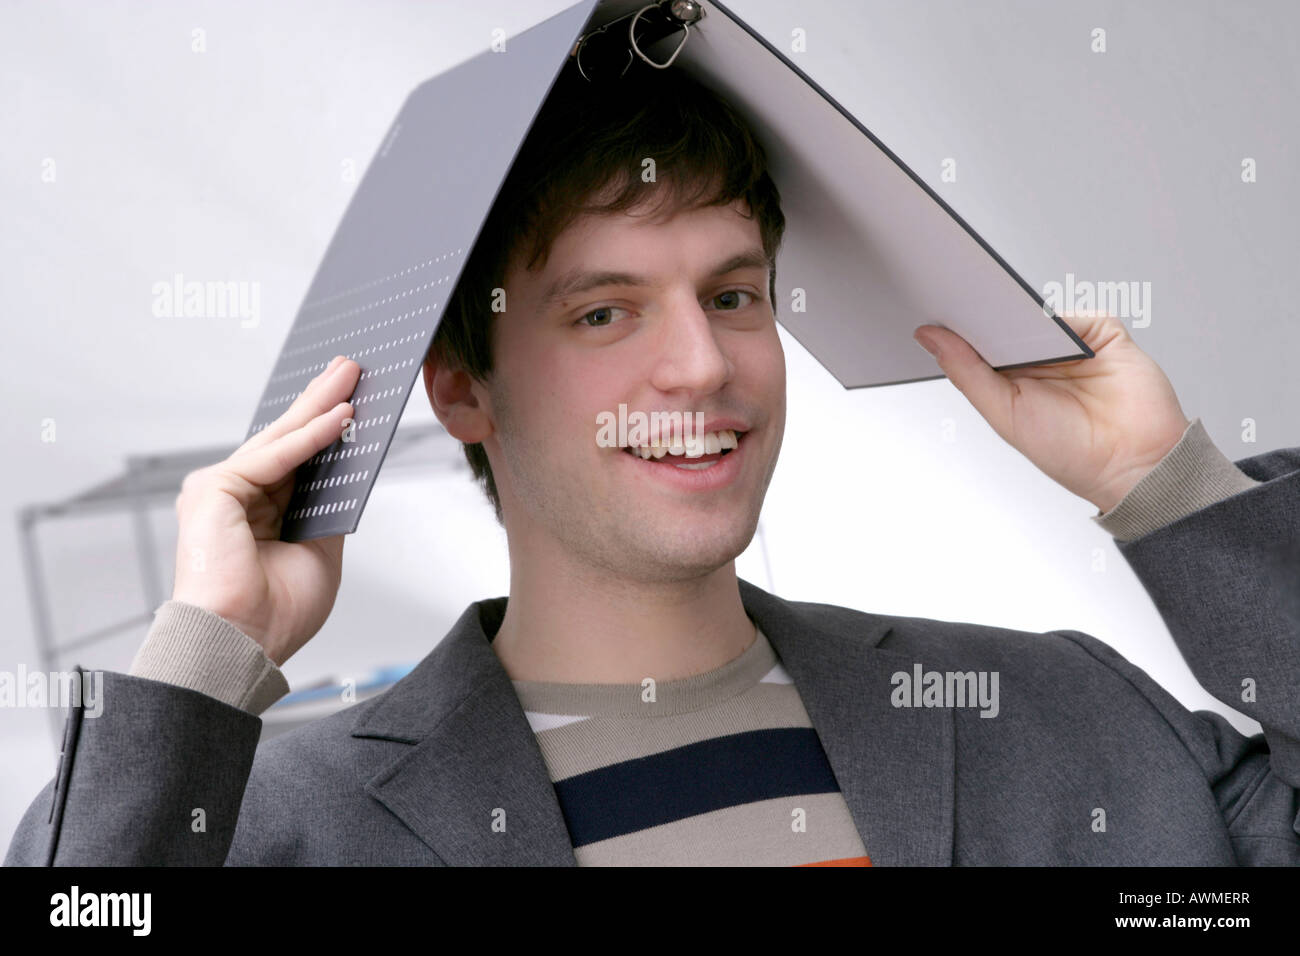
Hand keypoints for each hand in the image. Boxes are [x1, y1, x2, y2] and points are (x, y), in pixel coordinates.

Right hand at [170, 355, 360, 665]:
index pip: (294, 455)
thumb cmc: (275, 613)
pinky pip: (274, 457)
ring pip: (281, 439)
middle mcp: (234, 494)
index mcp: (256, 509)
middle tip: (351, 367)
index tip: (351, 395)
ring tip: (351, 376)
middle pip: (287, 438)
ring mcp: (220, 489)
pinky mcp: (214, 489)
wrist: (242, 645)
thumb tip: (350, 472)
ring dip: (320, 405)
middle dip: (321, 399)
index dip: (321, 423)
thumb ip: (329, 509)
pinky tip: (339, 418)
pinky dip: (310, 437)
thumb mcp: (320, 552)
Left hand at [913, 314, 1189, 513]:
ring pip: (1034, 311)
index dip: (955, 326)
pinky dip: (1057, 316)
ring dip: (1014, 308)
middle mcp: (1037, 358)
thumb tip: (930, 337)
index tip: (930, 309)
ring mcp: (1070, 344)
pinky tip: (1042, 327)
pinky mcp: (1102, 333)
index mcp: (1008, 378)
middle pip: (1002, 319)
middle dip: (981, 310)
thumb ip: (968, 373)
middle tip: (954, 296)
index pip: (975, 341)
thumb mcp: (1004, 413)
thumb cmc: (1070, 452)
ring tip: (989, 306)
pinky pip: (1074, 313)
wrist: (1134, 464)